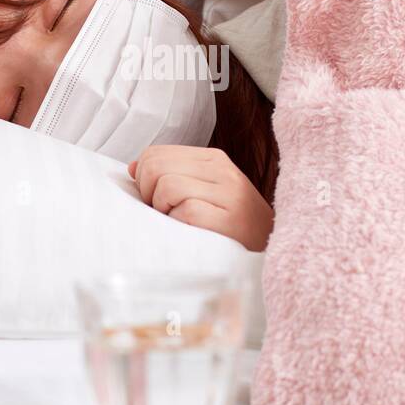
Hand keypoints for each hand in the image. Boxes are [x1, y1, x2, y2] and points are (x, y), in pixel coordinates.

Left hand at [127, 145, 273, 251]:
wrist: (271, 251)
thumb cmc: (228, 226)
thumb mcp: (202, 192)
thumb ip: (169, 176)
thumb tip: (133, 168)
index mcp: (212, 159)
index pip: (156, 153)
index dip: (145, 179)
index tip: (158, 200)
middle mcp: (222, 170)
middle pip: (156, 167)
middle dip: (149, 194)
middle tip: (166, 213)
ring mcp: (229, 194)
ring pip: (167, 186)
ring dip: (165, 211)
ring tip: (182, 223)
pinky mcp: (230, 219)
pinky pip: (185, 212)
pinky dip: (181, 226)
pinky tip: (194, 233)